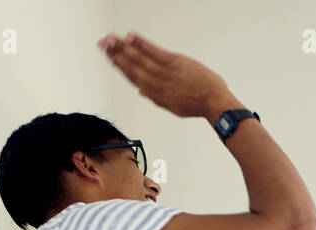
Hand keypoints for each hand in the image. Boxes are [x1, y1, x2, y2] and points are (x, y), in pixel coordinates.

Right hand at [98, 32, 231, 119]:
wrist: (214, 102)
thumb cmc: (196, 105)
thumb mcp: (172, 107)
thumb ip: (155, 98)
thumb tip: (141, 92)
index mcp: (155, 95)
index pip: (132, 78)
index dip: (118, 67)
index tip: (109, 58)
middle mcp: (156, 84)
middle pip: (130, 67)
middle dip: (114, 54)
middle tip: (101, 44)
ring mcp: (164, 73)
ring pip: (138, 59)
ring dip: (122, 47)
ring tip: (110, 39)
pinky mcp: (174, 63)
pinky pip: (153, 51)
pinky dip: (141, 43)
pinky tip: (130, 37)